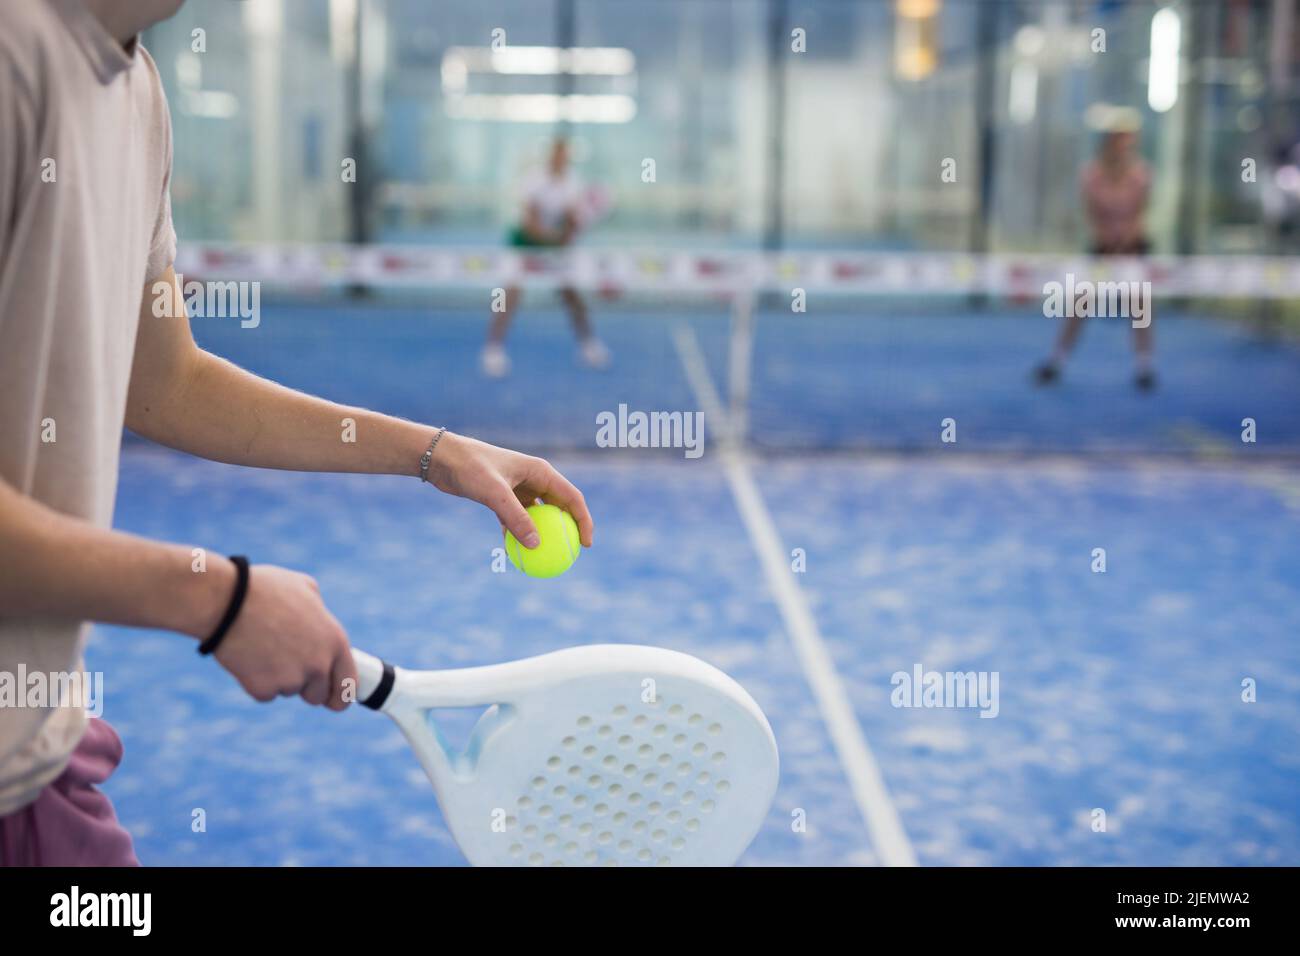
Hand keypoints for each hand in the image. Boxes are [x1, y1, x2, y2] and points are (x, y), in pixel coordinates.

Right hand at [213, 564, 355, 709]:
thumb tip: (319, 620)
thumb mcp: (305, 589)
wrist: (226, 600)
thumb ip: (319, 611)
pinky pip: (264, 694)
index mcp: (335, 642)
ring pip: (288, 691)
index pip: (349, 685)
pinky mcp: (264, 689)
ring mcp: (292, 679)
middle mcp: (318, 665)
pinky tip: (247, 657)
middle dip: (304, 685)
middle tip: (284, 662)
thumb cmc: (265, 589)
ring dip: (277, 678)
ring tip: (262, 647)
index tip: (332, 698)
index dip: (340, 695)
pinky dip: (255, 681)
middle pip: (317, 696)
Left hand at [423, 433, 593, 548]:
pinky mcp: (502, 497)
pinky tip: (514, 553)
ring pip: (537, 517)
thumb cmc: (470, 467)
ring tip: (543, 559)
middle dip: (566, 531)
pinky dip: (517, 534)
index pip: (572, 498)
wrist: (442, 457)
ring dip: (540, 535)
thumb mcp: (494, 493)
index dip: (584, 521)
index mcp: (540, 472)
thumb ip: (516, 517)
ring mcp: (518, 489)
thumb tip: (536, 545)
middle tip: (569, 555)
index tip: (585, 545)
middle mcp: (533, 479)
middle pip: (559, 508)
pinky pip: (516, 520)